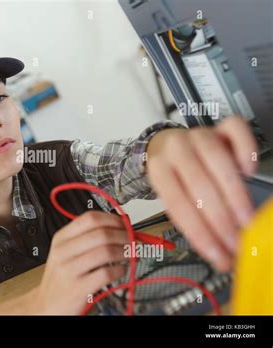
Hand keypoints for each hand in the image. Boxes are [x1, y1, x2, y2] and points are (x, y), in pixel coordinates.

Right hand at [33, 211, 128, 313]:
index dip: (113, 220)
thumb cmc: (61, 278)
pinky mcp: (78, 288)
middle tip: (132, 240)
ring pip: (106, 251)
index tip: (124, 224)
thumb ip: (87, 239)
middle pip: (101, 233)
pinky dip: (120, 270)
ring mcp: (69, 270)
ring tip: (129, 255)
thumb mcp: (66, 253)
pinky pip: (106, 273)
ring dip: (124, 252)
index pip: (90, 219)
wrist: (47, 305)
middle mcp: (63, 251)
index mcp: (61, 238)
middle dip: (123, 236)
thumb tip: (119, 227)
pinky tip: (121, 271)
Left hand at [146, 116, 257, 271]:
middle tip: (236, 243)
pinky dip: (246, 149)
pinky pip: (235, 130)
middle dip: (219, 219)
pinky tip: (249, 172)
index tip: (217, 255)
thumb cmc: (175, 177)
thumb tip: (220, 258)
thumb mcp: (173, 197)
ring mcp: (198, 134)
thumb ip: (193, 220)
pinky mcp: (220, 127)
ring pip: (216, 159)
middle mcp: (176, 149)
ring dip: (234, 194)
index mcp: (158, 169)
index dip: (198, 232)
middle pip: (197, 184)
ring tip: (246, 220)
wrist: (167, 145)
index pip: (177, 204)